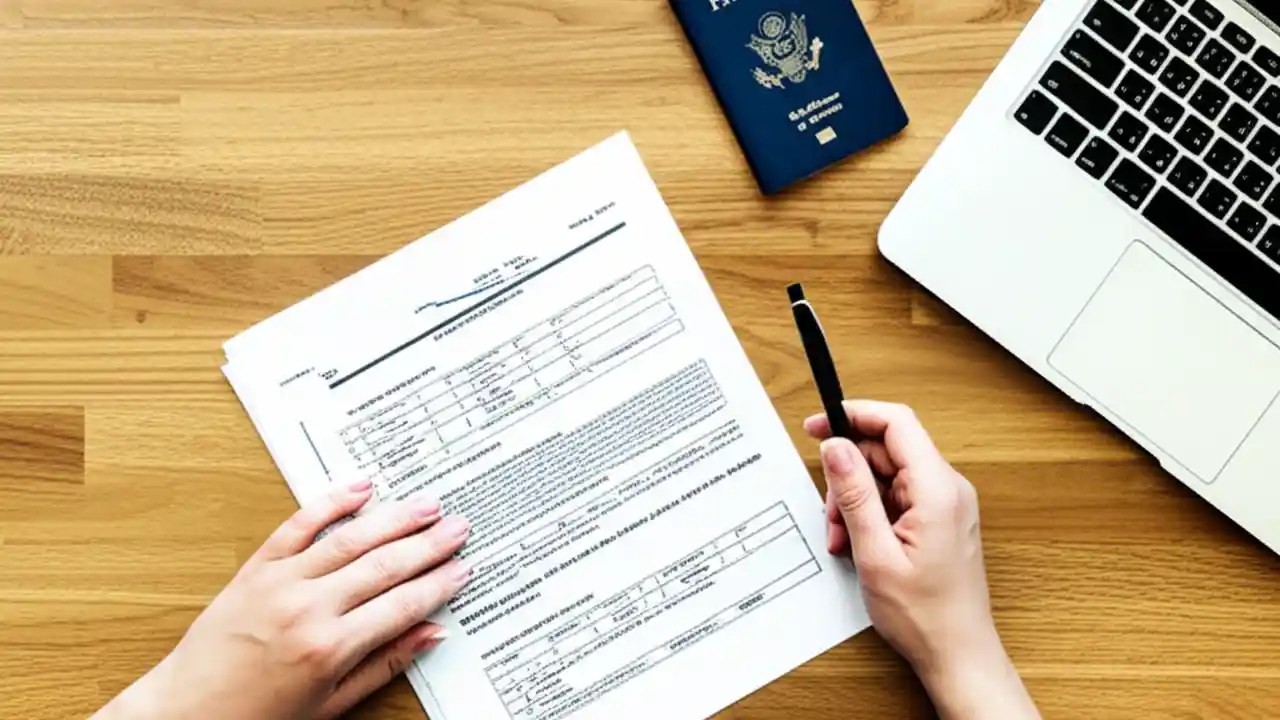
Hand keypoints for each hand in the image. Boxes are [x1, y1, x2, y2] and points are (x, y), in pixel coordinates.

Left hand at [94, 479, 471, 719]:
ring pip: (351, 539)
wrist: (185, 712)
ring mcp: (280, 583)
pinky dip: (330, 503)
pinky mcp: (256, 569)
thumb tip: (430, 635)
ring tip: (425, 504)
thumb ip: (384, 664)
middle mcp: (308, 609)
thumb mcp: (330, 704)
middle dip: (428, 544)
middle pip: (385, 565)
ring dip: (393, 518)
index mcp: (330, 648)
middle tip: (458, 527)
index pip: (402, 605)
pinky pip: (298, 526)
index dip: (439, 584)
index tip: (462, 568)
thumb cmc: (254, 717)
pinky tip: (359, 489)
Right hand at [806, 401, 1037, 719]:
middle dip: (848, 475)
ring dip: (855, 500)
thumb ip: (854, 495)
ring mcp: (945, 503)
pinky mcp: (938, 517)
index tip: (819, 424)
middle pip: (886, 450)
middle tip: (830, 513)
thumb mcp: (874, 554)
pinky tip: (858, 543)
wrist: (957, 654)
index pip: (896, 423)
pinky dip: (870, 513)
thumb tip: (835, 447)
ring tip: (844, 539)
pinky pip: (896, 496)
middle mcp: (947, 489)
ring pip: (886, 475)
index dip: (854, 414)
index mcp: (937, 490)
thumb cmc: (925, 616)